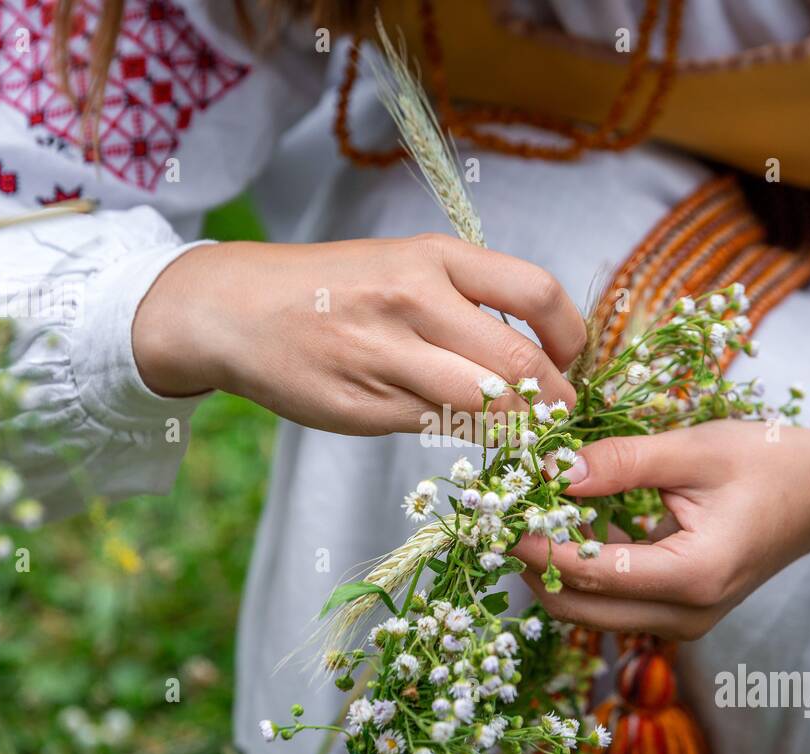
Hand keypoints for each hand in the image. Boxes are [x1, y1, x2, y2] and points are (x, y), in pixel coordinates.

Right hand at [132, 234, 584, 434]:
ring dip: (519, 429)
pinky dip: (467, 438)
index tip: (573, 362)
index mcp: (433, 258)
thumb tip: (539, 352)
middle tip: (561, 416)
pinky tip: (468, 435)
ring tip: (529, 434)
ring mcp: (387, 358)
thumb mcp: (402, 264)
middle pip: (518, 363)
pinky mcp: (366, 408)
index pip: (535, 293)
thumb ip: (467, 298)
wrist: (236, 310)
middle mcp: (414, 302)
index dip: (571, 338)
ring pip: (484, 407)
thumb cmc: (334, 288)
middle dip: (555, 400)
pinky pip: (439, 429)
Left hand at [514, 421, 809, 640]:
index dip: (532, 544)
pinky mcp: (681, 613)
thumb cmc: (771, 461)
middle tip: (499, 516)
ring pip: (591, 611)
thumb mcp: (695, 450)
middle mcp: (687, 615)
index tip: (493, 513)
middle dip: (531, 564)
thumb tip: (551, 469)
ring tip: (526, 514)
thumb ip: (621, 462)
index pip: (587, 572)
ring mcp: (685, 622)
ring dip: (552, 570)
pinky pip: (614, 602)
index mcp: (694, 575)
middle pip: (578, 607)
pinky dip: (582, 571)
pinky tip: (568, 525)